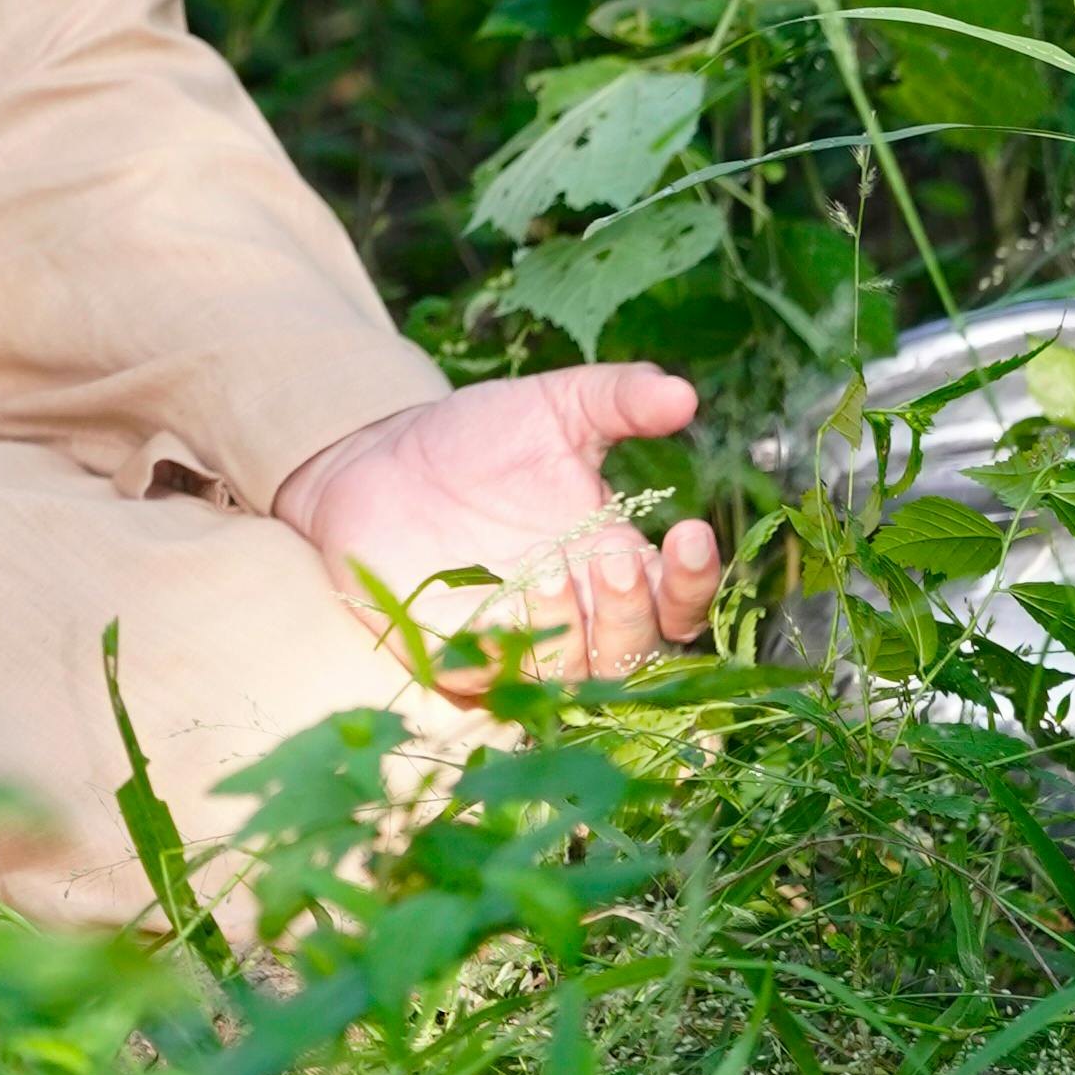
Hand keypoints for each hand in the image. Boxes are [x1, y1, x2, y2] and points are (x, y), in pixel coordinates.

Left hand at [275, 365, 721, 684]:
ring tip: (548, 569)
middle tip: (611, 559)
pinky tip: (498, 615)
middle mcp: (579, 617)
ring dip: (571, 633)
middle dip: (633, 612)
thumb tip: (683, 393)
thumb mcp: (552, 408)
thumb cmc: (478, 438)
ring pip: (574, 676)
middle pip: (637, 652)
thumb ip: (618, 399)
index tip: (691, 534)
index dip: (695, 580)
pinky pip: (494, 681)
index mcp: (615, 561)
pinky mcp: (459, 659)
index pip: (679, 598)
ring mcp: (522, 645)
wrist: (379, 459)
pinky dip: (504, 658)